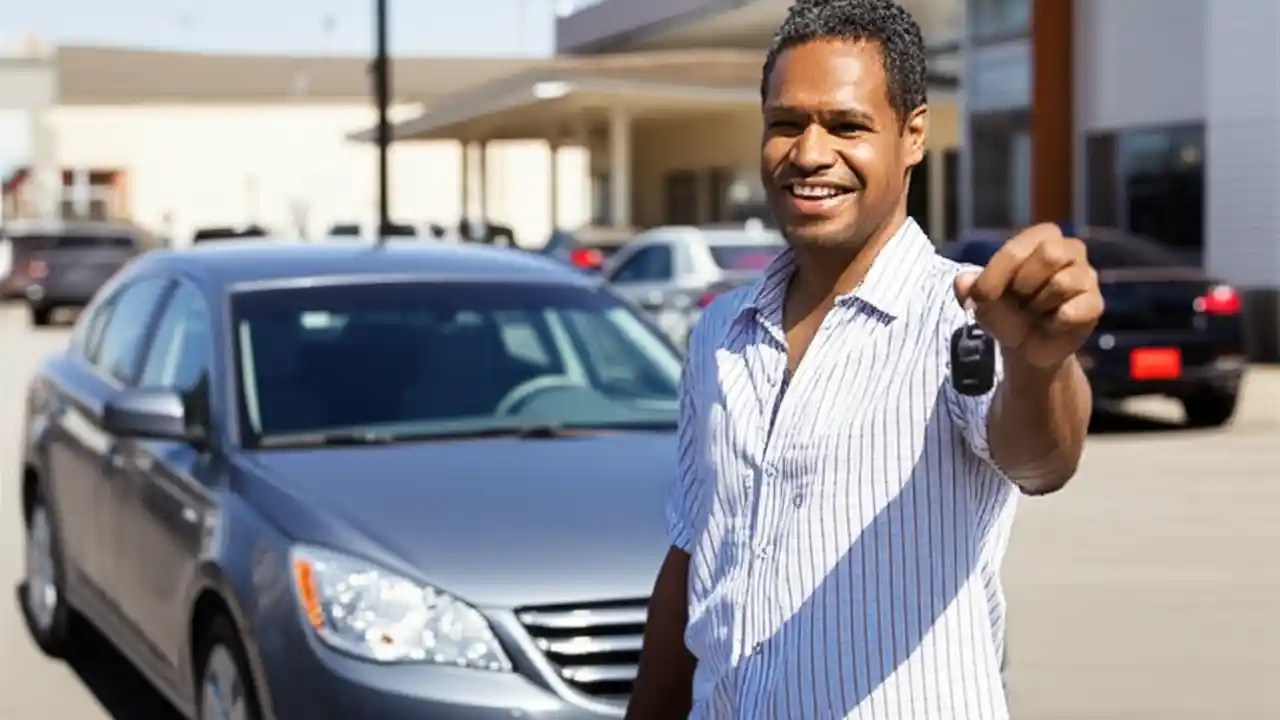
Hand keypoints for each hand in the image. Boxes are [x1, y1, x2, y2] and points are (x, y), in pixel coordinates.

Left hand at [954, 223, 1103, 369]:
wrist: (1027, 348)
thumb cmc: (1007, 313)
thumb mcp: (982, 300)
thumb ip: (970, 287)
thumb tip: (963, 280)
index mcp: (1041, 237)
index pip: (1018, 247)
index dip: (996, 273)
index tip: (979, 297)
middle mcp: (1070, 249)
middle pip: (1050, 254)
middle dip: (1023, 283)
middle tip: (1018, 300)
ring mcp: (1087, 275)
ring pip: (1061, 283)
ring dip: (1037, 305)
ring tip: (1035, 311)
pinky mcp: (1095, 304)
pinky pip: (1073, 310)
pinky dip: (1053, 322)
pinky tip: (1050, 324)